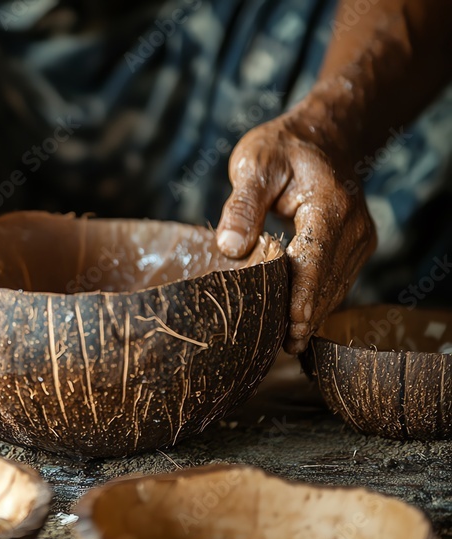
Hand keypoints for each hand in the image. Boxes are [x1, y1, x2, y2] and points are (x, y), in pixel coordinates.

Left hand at [215, 109, 376, 353]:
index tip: (290, 329)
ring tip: (281, 345)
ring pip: (333, 289)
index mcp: (329, 206)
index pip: (314, 261)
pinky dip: (314, 302)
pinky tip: (292, 323)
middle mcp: (354, 227)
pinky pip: (334, 283)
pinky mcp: (355, 249)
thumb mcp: (253, 166)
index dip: (301, 298)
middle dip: (302, 317)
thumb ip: (241, 206)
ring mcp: (359, 240)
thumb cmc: (282, 149)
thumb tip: (230, 248)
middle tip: (274, 349)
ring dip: (309, 315)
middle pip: (326, 283)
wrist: (323, 137)